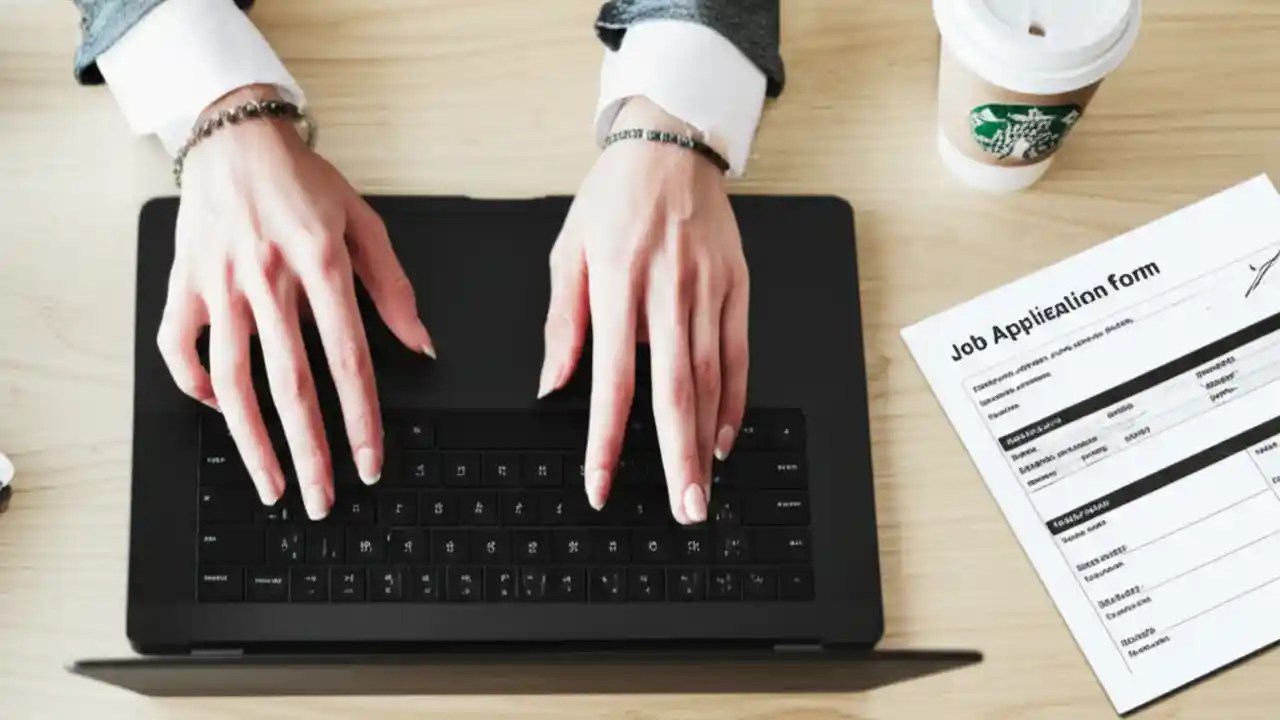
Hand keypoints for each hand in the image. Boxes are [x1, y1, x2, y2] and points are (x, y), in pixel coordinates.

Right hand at [157, 85, 434, 518]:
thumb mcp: (365, 223)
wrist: (236, 136)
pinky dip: (196, 386)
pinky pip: (178, 347)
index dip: (360, 419)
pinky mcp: (183, 283)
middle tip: (322, 500)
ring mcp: (219, 284)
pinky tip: (221, 411)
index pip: (347, 360)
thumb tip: (423, 344)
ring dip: (251, 441)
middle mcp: (267, 279)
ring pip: (230, 380)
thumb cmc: (303, 182)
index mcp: (320, 265)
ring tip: (272, 484)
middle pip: (289, 384)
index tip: (368, 464)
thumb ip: (394, 287)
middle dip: (309, 452)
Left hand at [539, 98, 749, 524]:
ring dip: (706, 442)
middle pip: (675, 391)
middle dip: (678, 458)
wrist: (671, 145)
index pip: (613, 380)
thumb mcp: (570, 249)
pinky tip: (724, 438)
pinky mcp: (737, 287)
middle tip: (685, 509)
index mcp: (618, 284)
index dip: (607, 440)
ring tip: (702, 488)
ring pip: (711, 380)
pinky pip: (739, 355)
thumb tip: (553, 382)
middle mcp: (667, 291)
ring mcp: (708, 290)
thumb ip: (563, 321)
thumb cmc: (614, 198)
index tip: (602, 484)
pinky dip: (734, 401)